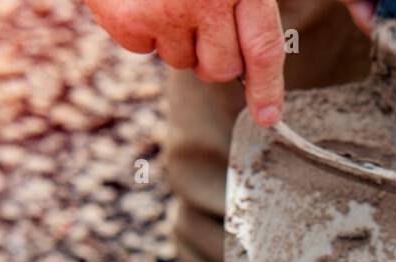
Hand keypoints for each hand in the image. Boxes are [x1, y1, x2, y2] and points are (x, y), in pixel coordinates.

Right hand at [84, 0, 285, 125]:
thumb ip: (244, 6)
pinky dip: (139, 29)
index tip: (267, 117)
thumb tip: (252, 65)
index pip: (262, 47)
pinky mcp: (127, 19)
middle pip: (221, 68)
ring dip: (175, 38)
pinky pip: (143, 50)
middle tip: (198, 17)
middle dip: (213, 55)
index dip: (267, 87)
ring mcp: (165, 12)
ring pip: (182, 62)